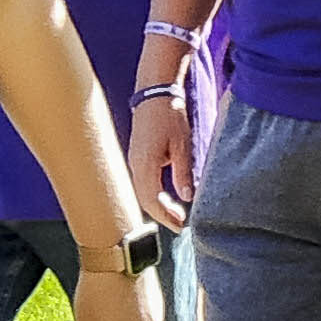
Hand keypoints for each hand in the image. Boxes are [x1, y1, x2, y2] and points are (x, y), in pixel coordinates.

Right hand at [126, 83, 196, 227]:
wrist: (156, 93)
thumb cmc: (169, 115)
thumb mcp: (182, 145)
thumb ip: (183, 173)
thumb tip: (186, 197)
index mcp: (146, 165)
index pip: (153, 201)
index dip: (167, 217)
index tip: (181, 227)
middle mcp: (136, 165)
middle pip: (146, 200)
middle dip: (163, 215)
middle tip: (181, 225)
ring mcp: (134, 160)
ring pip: (143, 192)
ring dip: (159, 206)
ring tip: (176, 214)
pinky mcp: (138, 156)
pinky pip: (143, 182)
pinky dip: (154, 194)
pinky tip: (167, 196)